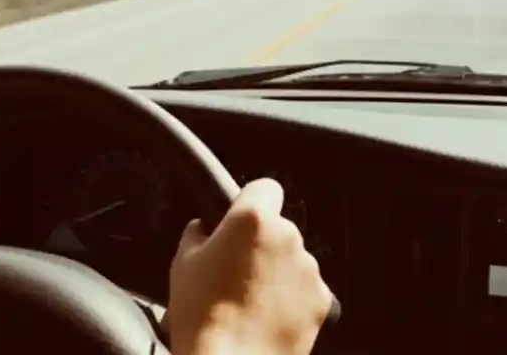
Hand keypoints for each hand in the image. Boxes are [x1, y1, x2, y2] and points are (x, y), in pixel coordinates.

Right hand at [163, 179, 331, 354]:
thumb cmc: (201, 315)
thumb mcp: (182, 266)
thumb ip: (196, 236)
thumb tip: (203, 228)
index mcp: (253, 219)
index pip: (265, 188)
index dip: (252, 201)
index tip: (240, 221)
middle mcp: (288, 236)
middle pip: (279, 228)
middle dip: (263, 244)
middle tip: (237, 271)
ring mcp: (310, 269)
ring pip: (294, 259)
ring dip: (279, 272)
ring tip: (253, 301)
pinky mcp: (324, 299)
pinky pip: (307, 289)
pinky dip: (294, 298)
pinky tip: (270, 317)